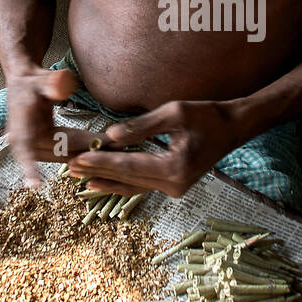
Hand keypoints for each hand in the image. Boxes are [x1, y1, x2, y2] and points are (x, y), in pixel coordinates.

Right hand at [4, 66, 107, 186]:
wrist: (23, 83)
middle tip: (116, 148)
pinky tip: (103, 151)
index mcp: (21, 125)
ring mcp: (34, 147)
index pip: (26, 147)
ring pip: (64, 155)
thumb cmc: (32, 81)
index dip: (30, 167)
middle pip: (57, 152)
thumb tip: (63, 87)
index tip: (36, 185)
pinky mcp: (44, 148)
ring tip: (116, 150)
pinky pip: (65, 153)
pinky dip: (83, 152)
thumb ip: (51, 83)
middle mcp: (25, 141)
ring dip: (88, 155)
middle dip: (86, 153)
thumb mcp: (41, 79)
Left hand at [68, 100, 244, 197]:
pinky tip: (100, 182)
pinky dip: (120, 183)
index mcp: (175, 167)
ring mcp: (175, 189)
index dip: (102, 162)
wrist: (233, 128)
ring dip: (105, 180)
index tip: (77, 159)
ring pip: (132, 186)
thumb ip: (142, 126)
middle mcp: (174, 185)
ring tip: (78, 176)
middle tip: (68, 168)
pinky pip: (141, 186)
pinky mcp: (174, 186)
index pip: (130, 166)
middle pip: (127, 179)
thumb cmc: (207, 115)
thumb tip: (111, 135)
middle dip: (97, 172)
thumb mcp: (175, 113)